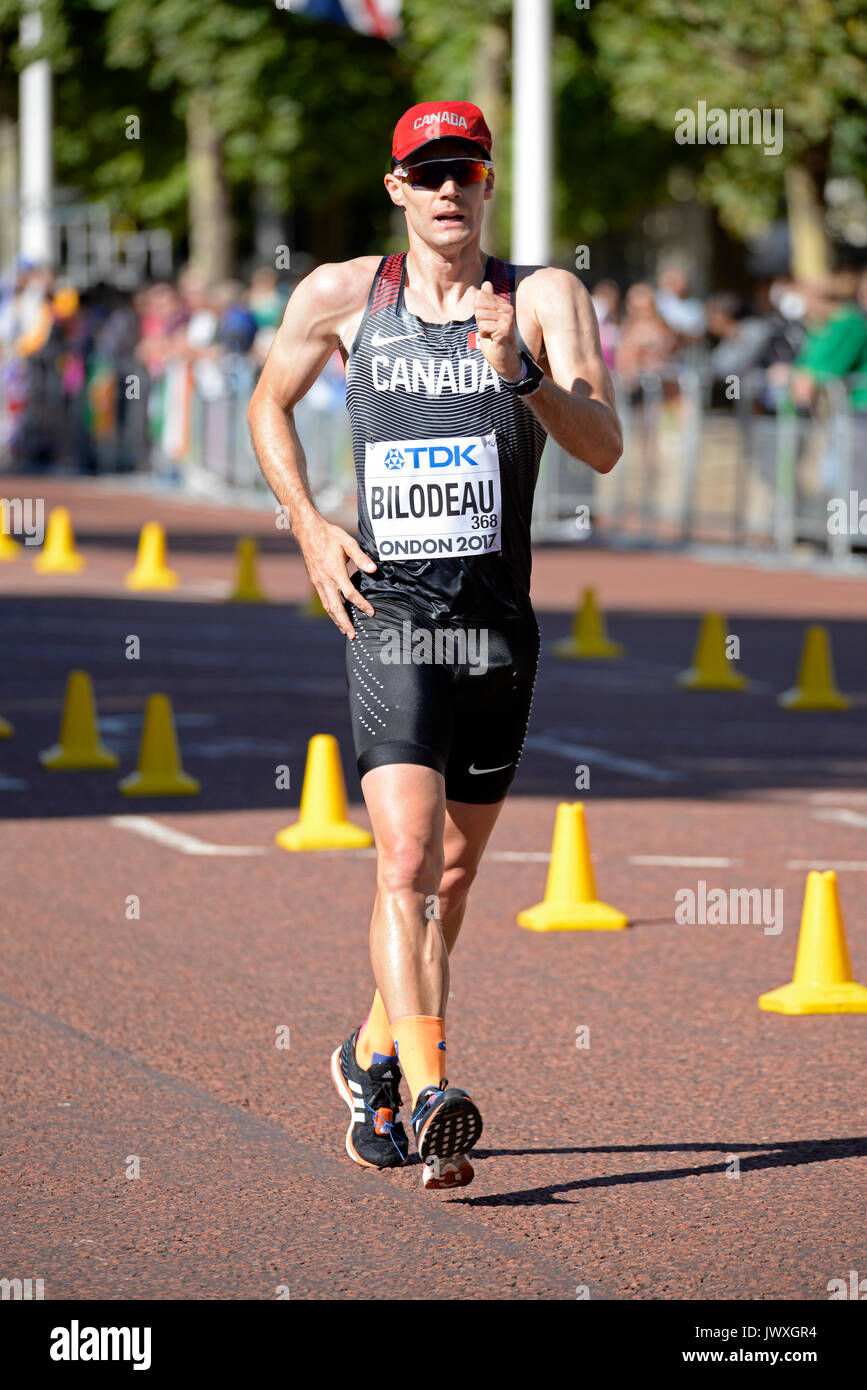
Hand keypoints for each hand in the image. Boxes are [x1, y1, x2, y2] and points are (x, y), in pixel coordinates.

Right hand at [297, 517, 376, 637]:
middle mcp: (325, 580)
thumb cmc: (330, 535)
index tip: (371, 612)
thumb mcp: (348, 542)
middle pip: (336, 607)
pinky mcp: (315, 580)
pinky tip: (336, 616)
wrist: (307, 531)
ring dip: (337, 620)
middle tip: (353, 635)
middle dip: (345, 622)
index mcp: (335, 571)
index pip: (350, 594)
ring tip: (345, 631)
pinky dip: (331, 611)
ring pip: (328, 606)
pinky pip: (324, 600)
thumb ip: (361, 558)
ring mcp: (318, 581)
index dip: (362, 604)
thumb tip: (374, 570)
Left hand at [473, 279, 521, 379]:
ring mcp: (507, 319)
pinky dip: (484, 335)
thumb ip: (486, 300)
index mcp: (504, 304)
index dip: (479, 312)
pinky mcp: (504, 329)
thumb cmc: (495, 338)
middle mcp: (507, 309)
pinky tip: (493, 339)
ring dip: (481, 328)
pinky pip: (483, 326)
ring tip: (491, 334)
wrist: (504, 358)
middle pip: (478, 306)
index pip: (480, 298)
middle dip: (479, 320)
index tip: (488, 322)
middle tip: (489, 330)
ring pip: (480, 316)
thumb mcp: (488, 317)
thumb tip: (486, 283)